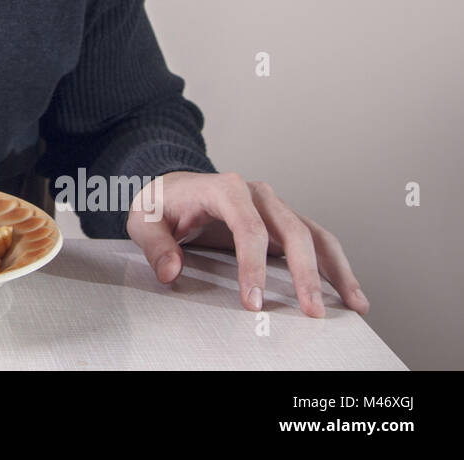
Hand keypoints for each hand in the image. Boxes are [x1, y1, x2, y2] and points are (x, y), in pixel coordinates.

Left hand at [126, 171, 368, 317]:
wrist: (172, 186)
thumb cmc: (161, 203)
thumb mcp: (144, 219)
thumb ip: (154, 244)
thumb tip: (171, 271)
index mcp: (224, 188)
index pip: (248, 228)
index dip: (253, 266)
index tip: (254, 301)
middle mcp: (257, 194)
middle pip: (292, 231)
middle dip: (304, 274)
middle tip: (310, 311)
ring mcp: (274, 206)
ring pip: (314, 235)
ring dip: (336, 270)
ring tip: (354, 305)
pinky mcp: (283, 222)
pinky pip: (317, 241)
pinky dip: (336, 266)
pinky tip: (349, 293)